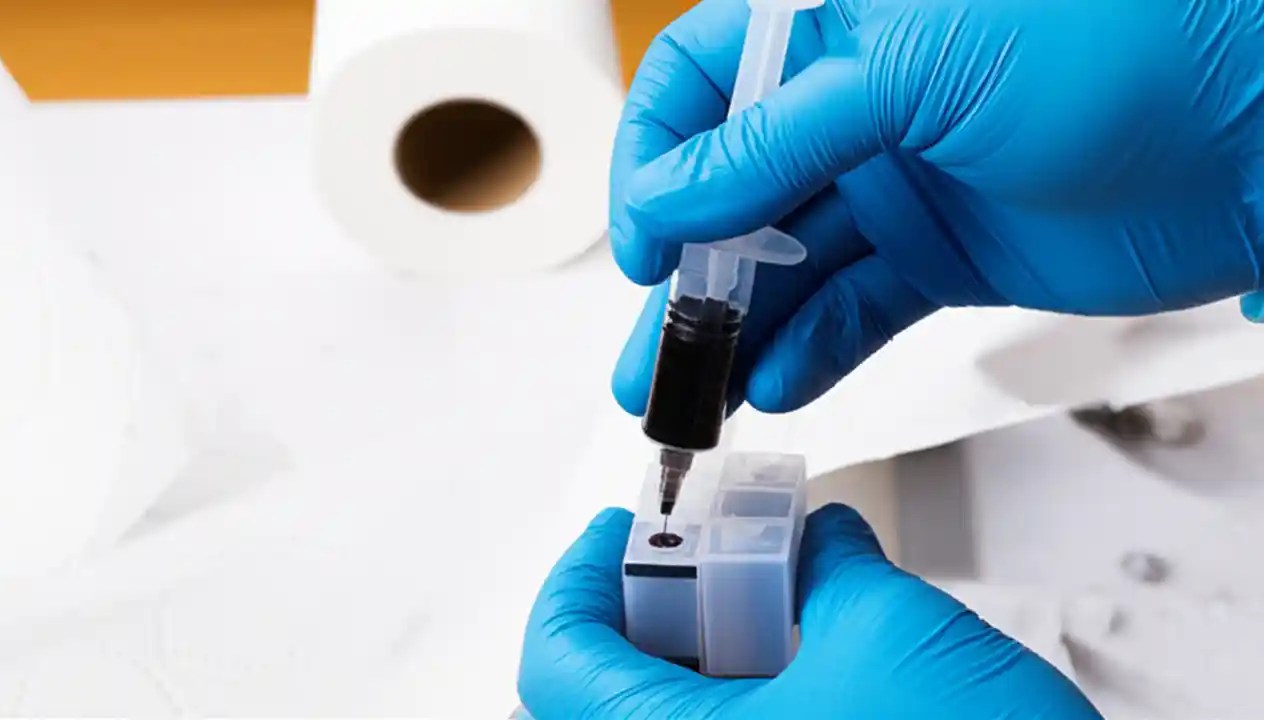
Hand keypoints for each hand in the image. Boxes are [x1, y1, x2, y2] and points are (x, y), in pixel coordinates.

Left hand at [517, 505, 1099, 718]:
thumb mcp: (889, 628)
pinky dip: (738, 703)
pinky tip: (799, 666)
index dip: (577, 576)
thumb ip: (828, 564)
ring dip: (694, 658)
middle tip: (697, 563)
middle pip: (597, 693)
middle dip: (646, 611)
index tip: (621, 528)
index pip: (554, 658)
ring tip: (760, 607)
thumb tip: (815, 534)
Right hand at [611, 0, 1263, 414]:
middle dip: (686, 273)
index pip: (701, 81)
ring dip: (737, 329)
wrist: (1256, 130)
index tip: (647, 240)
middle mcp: (858, 100)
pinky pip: (856, 305)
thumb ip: (777, 139)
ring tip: (694, 391)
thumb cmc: (1122, 40)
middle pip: (733, 189)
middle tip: (656, 350)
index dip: (657, 160)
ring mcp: (900, 179)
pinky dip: (815, 346)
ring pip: (789, 261)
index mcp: (837, 22)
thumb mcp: (912, 69)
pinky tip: (780, 379)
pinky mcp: (944, 253)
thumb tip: (675, 196)